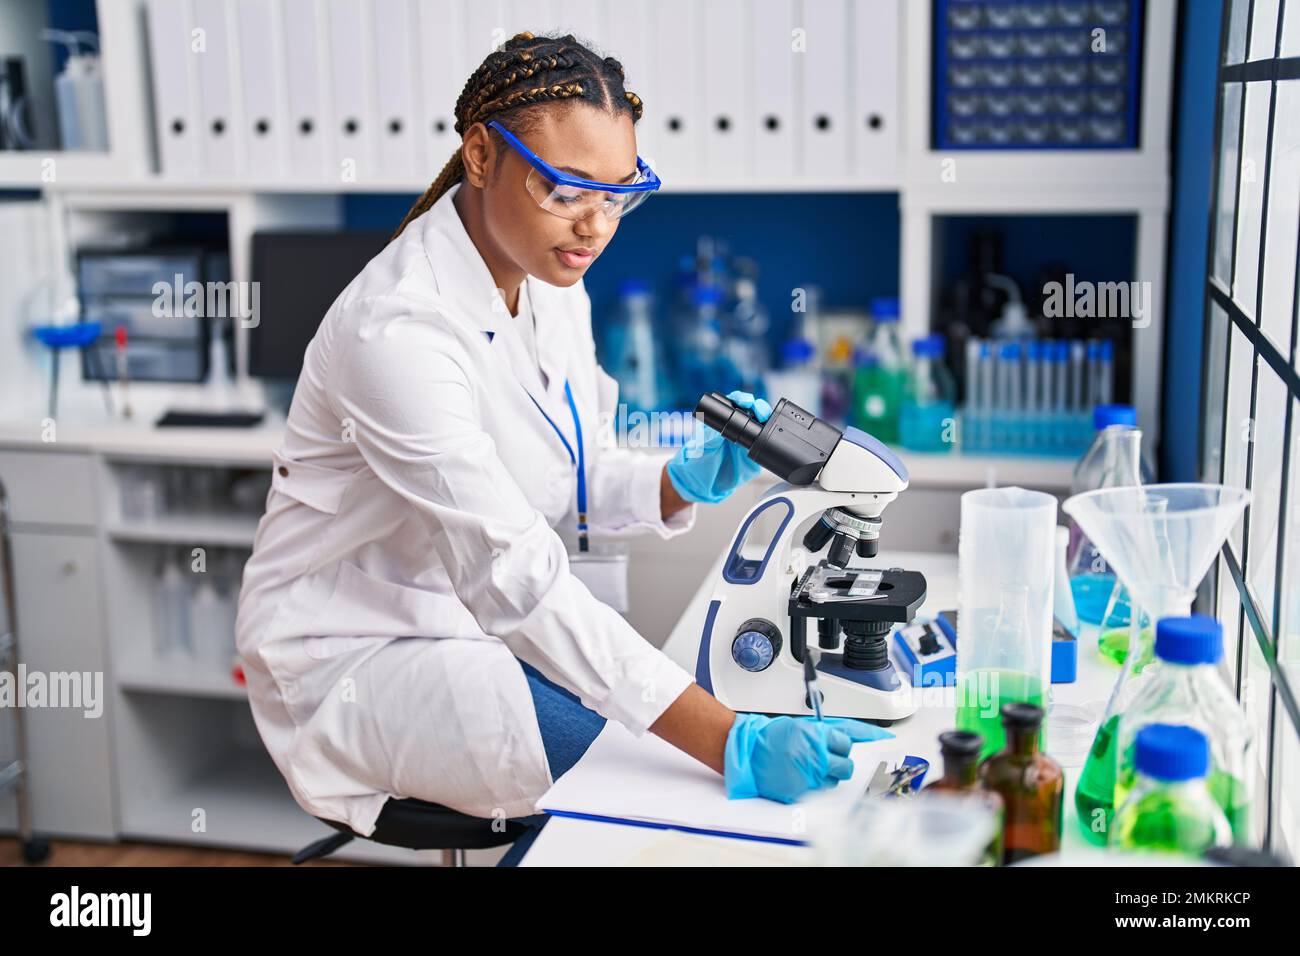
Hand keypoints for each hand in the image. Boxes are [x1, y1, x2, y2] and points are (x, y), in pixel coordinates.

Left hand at [666, 390, 772, 503]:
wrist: (704, 486)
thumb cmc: (697, 463)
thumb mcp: (701, 448)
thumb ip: (709, 438)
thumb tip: (719, 430)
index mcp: (721, 421)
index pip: (734, 403)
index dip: (742, 399)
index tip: (746, 401)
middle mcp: (735, 428)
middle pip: (752, 410)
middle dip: (759, 407)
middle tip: (760, 411)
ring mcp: (746, 439)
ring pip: (761, 424)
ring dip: (766, 419)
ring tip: (766, 418)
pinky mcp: (754, 452)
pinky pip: (765, 442)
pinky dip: (769, 437)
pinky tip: (770, 434)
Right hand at [723, 713, 894, 802]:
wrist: (749, 751)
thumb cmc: (772, 736)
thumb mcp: (802, 725)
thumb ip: (829, 731)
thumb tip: (858, 733)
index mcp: (817, 736)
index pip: (849, 738)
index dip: (869, 736)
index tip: (887, 736)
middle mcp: (816, 756)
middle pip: (846, 764)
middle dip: (837, 759)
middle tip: (822, 754)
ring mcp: (809, 775)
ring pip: (835, 778)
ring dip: (826, 772)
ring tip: (807, 764)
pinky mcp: (802, 790)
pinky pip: (819, 789)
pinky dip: (812, 783)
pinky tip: (799, 774)